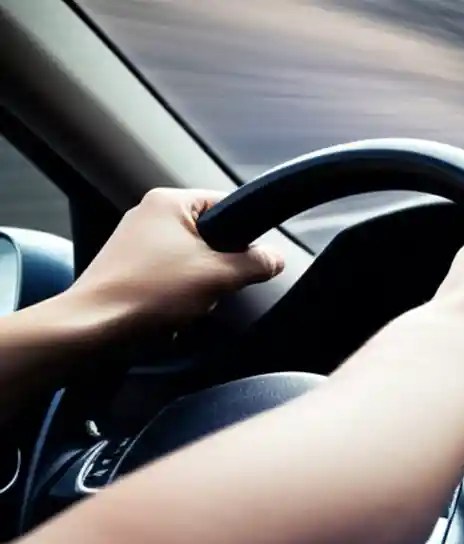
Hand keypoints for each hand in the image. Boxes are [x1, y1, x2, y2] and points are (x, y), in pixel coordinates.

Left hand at [71, 188, 283, 329]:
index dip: (246, 234)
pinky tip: (171, 310)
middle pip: (211, 235)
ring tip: (187, 301)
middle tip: (214, 285)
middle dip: (219, 265)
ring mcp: (134, 240)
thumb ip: (256, 263)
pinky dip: (178, 293)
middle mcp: (149, 213)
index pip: (228, 204)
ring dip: (199, 283)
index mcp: (168, 201)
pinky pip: (170, 275)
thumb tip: (276, 258)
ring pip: (192, 259)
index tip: (249, 261)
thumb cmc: (149, 294)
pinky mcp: (127, 266)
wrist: (94, 328)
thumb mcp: (219, 276)